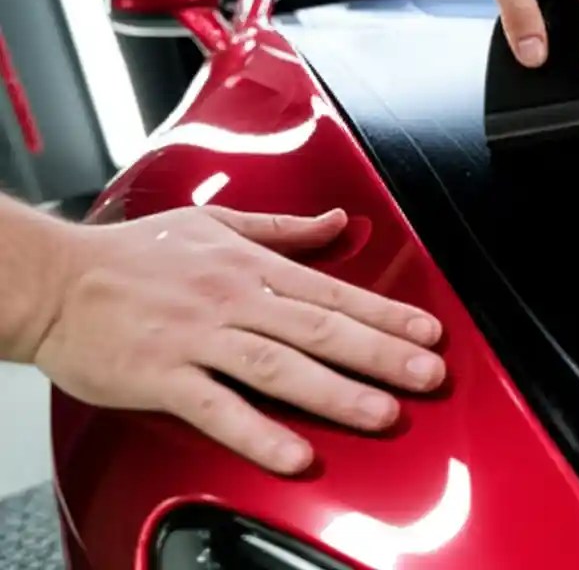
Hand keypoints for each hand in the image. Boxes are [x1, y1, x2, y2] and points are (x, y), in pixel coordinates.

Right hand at [32, 206, 444, 474]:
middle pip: (320, 328)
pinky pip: (218, 408)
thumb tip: (337, 221)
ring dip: (335, 392)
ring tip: (382, 413)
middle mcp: (233, 299)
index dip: (386, 315)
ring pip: (279, 366)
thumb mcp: (213, 224)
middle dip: (380, 353)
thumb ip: (282, 228)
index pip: (334, 291)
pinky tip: (295, 453)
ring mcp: (198, 338)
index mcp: (251, 266)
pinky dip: (258, 432)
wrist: (53, 281)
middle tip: (428, 374)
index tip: (428, 333)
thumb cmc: (133, 254)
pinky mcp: (162, 375)